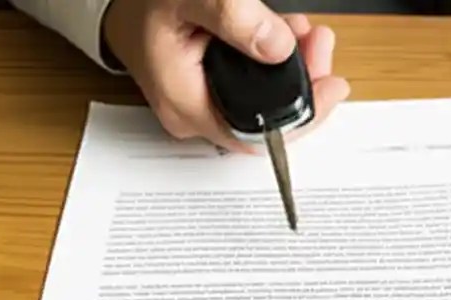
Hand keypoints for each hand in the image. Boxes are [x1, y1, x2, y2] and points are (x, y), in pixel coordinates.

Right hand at [103, 0, 350, 151]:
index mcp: (187, 105)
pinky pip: (257, 92)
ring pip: (267, 105)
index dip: (302, 116)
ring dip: (295, 70)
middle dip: (304, 84)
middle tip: (320, 44)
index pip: (258, 136)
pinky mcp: (215, 93)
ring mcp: (205, 106)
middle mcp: (196, 115)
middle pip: (269, 122)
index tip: (329, 85)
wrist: (121, 4)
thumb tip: (279, 48)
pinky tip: (286, 38)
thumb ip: (233, 18)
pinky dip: (278, 65)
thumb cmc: (145, 4)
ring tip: (306, 34)